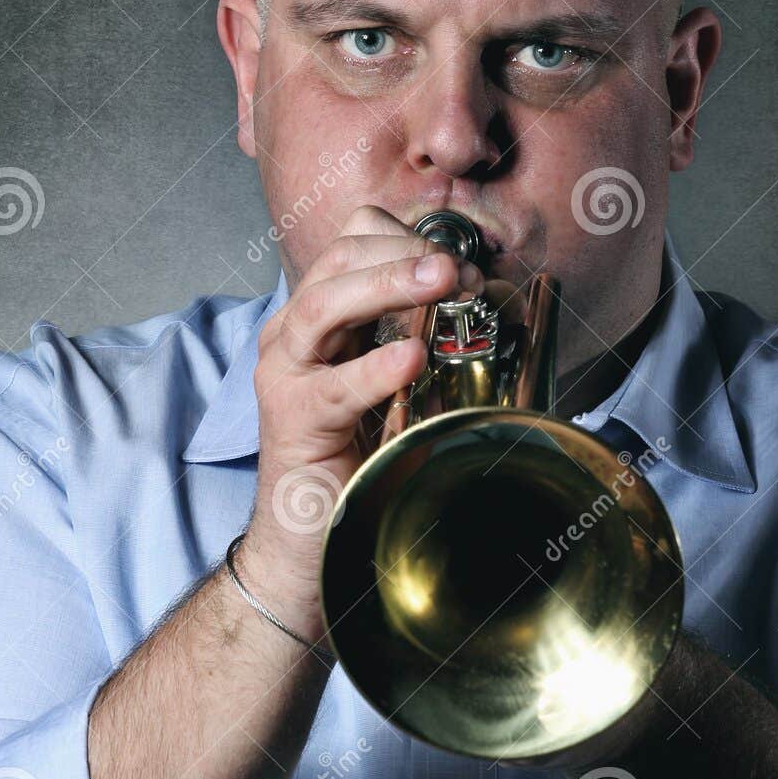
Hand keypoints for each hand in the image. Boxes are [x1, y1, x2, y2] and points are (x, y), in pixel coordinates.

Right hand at [239, 204, 482, 637]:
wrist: (309, 540)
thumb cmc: (359, 458)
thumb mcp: (397, 383)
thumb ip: (423, 338)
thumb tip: (491, 302)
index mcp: (322, 315)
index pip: (355, 239)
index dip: (411, 238)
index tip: (466, 260)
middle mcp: (294, 333)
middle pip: (340, 258)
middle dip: (407, 254)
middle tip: (461, 270)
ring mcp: (287, 374)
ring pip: (324, 304)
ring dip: (389, 285)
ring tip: (442, 283)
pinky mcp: (292, 422)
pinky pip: (332, 387)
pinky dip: (374, 368)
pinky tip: (412, 360)